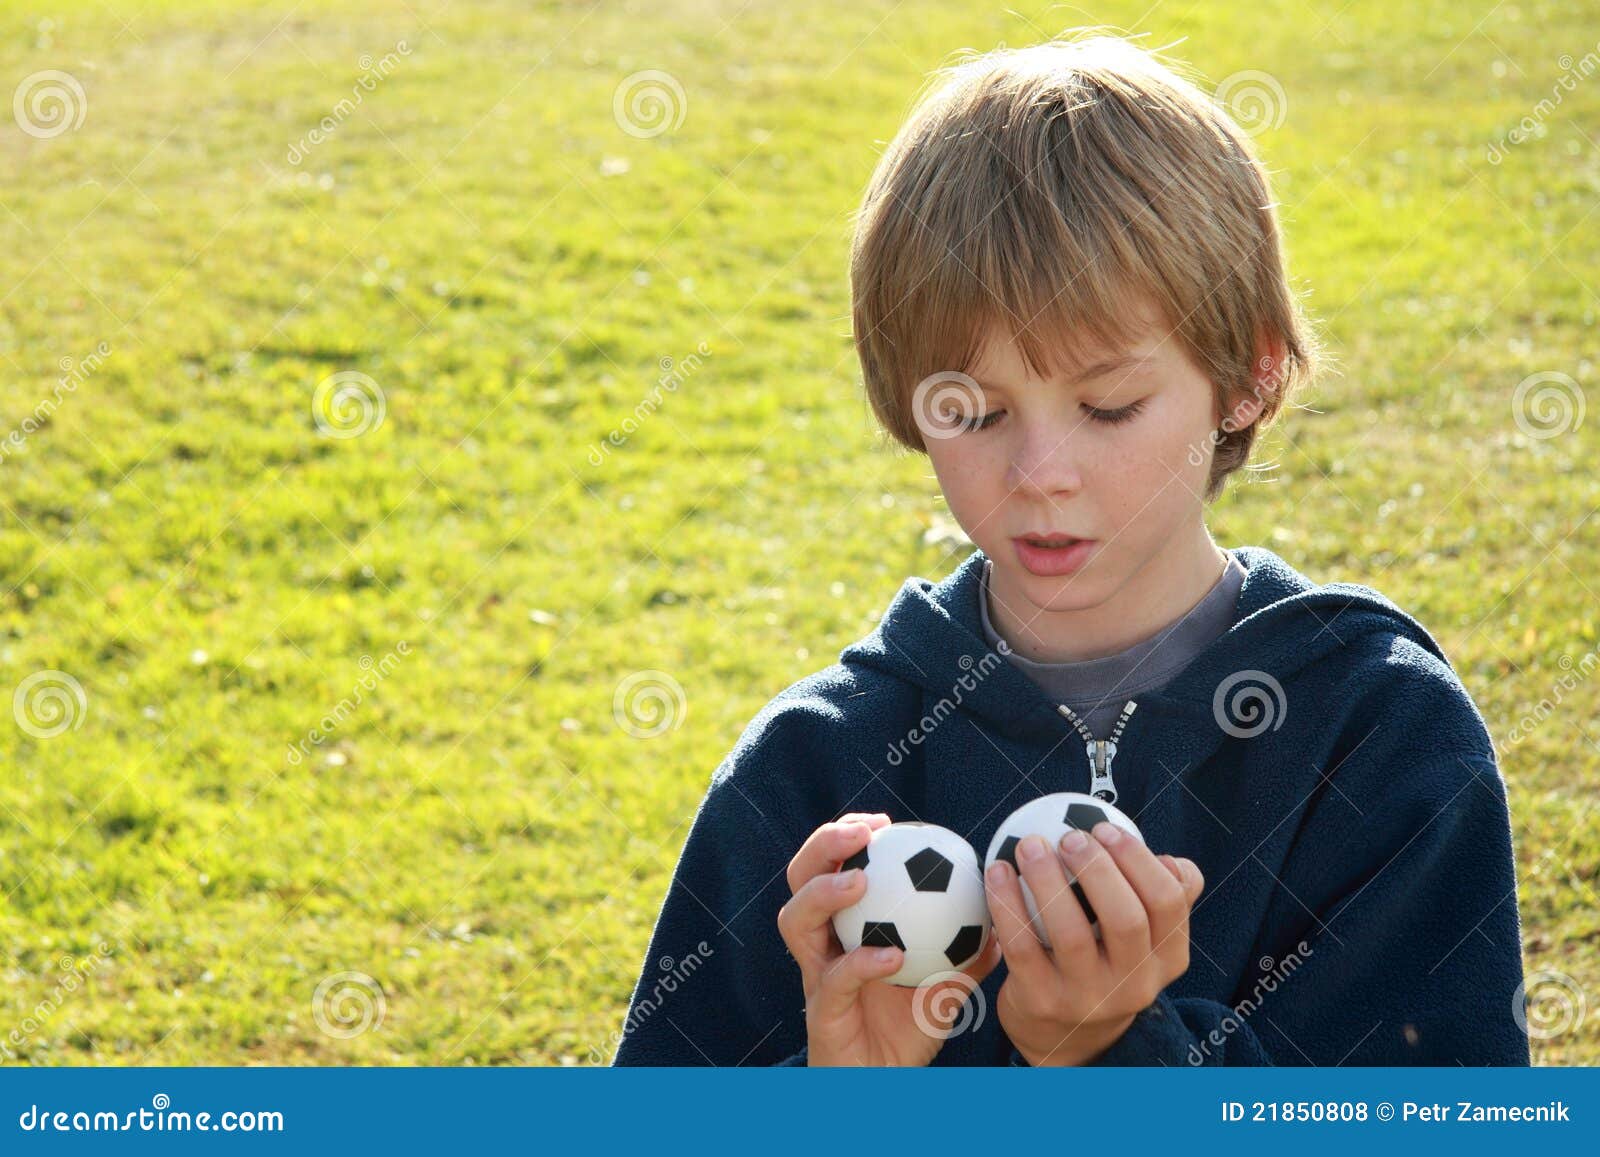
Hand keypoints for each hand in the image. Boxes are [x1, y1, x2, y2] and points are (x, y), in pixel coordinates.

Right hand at [777, 812, 1002, 1065]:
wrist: (887, 1087)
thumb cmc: (907, 1029)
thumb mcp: (946, 982)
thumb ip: (969, 950)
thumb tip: (1004, 912)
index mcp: (843, 928)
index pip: (831, 867)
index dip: (845, 836)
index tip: (882, 821)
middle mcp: (821, 945)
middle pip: (799, 879)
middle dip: (823, 846)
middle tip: (861, 833)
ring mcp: (815, 977)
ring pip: (796, 921)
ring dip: (824, 893)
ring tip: (859, 880)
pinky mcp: (821, 1013)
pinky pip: (835, 980)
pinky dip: (862, 962)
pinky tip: (892, 954)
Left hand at [985, 821, 1203, 1065]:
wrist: (1066, 1038)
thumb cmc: (1106, 964)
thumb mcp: (1145, 943)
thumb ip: (1163, 900)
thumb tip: (1171, 860)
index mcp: (1166, 960)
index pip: (1169, 904)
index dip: (1139, 860)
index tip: (1106, 829)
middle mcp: (1134, 984)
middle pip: (1126, 919)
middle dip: (1098, 868)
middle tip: (1071, 836)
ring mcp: (1088, 998)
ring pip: (1071, 933)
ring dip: (1048, 880)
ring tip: (1031, 845)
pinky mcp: (1042, 1002)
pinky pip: (1022, 946)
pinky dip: (1007, 903)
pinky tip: (998, 871)